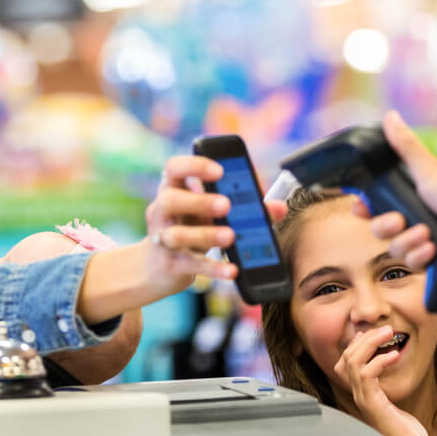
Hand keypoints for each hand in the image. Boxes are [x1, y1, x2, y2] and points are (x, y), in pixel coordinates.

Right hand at [75, 156, 287, 323]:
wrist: (157, 267)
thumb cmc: (189, 229)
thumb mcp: (211, 214)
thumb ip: (245, 208)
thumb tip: (279, 207)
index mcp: (173, 189)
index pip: (174, 168)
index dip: (194, 165)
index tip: (219, 170)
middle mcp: (162, 211)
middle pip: (170, 200)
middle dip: (199, 200)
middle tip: (226, 204)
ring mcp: (163, 238)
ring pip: (177, 235)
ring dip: (206, 235)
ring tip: (231, 237)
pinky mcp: (171, 264)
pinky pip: (192, 264)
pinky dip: (213, 268)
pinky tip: (232, 270)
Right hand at [334, 325, 427, 435]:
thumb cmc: (405, 431)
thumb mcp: (395, 402)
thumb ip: (388, 387)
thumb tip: (393, 370)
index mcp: (362, 393)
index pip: (344, 363)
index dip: (355, 345)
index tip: (369, 334)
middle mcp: (358, 394)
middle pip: (346, 358)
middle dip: (364, 338)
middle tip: (385, 328)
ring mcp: (363, 399)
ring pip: (353, 362)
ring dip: (371, 343)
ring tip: (388, 333)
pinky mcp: (372, 403)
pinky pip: (367, 375)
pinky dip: (379, 360)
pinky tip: (393, 355)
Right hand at [359, 111, 436, 277]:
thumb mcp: (430, 171)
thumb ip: (405, 147)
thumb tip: (389, 115)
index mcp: (410, 195)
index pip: (376, 204)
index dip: (366, 208)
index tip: (363, 207)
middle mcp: (414, 218)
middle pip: (380, 228)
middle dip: (386, 226)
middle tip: (400, 221)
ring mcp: (422, 240)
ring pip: (394, 248)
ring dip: (409, 242)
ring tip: (428, 236)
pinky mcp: (431, 261)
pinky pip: (411, 264)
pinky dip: (421, 256)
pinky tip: (434, 250)